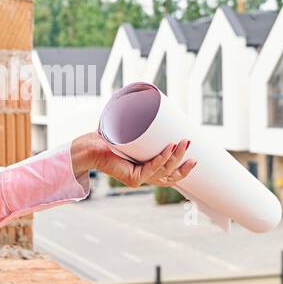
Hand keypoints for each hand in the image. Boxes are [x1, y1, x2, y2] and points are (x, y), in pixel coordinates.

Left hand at [73, 132, 197, 187]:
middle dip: (183, 161)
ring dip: (176, 157)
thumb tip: (149, 103)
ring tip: (182, 141)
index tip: (195, 160)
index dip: (183, 170)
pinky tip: (169, 147)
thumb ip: (141, 124)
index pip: (169, 176)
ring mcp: (138, 180)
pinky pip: (151, 169)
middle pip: (170, 175)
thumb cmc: (106, 139)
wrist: (87, 147)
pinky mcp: (132, 178)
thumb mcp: (129, 132)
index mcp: (145, 171)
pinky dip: (162, 158)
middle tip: (190, 143)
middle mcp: (143, 178)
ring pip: (164, 172)